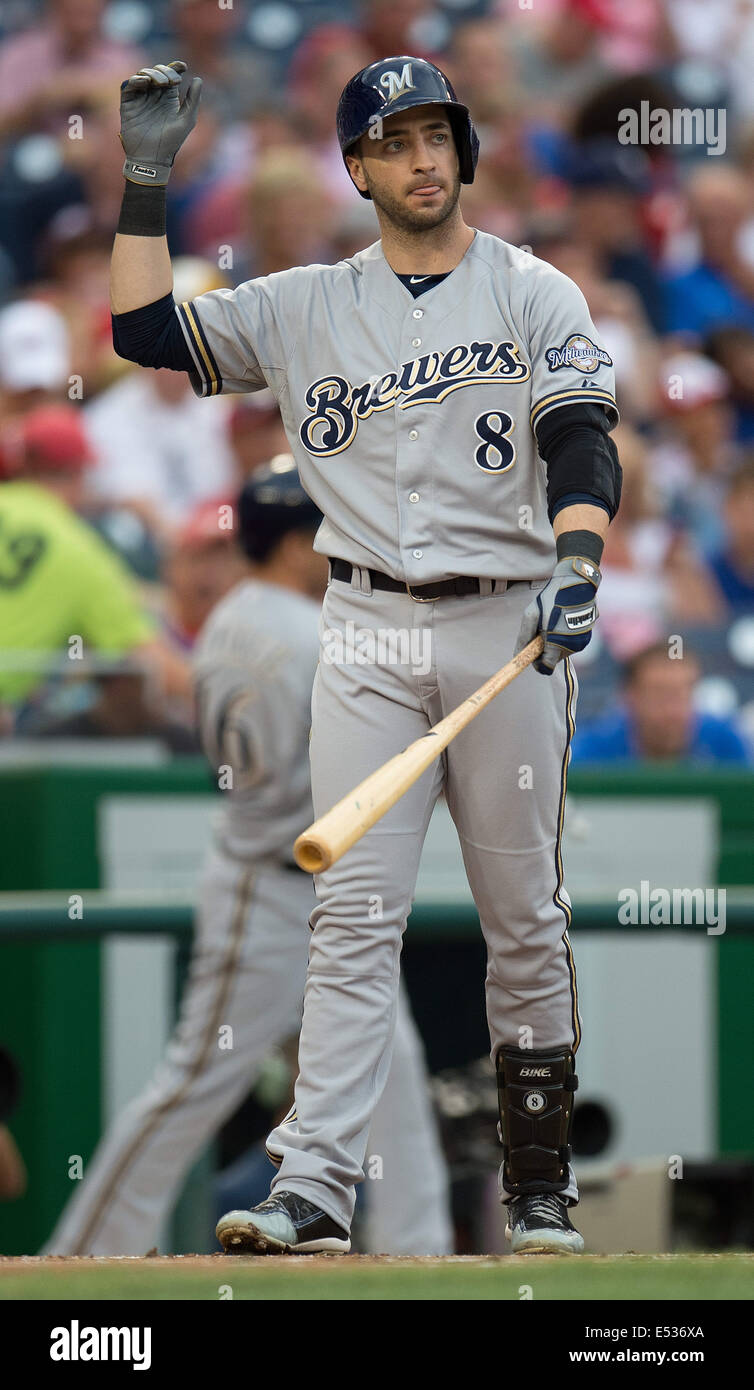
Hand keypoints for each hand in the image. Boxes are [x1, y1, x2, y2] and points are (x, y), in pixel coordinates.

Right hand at [119, 59, 201, 185]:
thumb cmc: (171, 142)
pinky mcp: (128, 103)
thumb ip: (193, 100)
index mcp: (169, 97)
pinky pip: (129, 85)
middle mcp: (154, 95)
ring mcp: (141, 98)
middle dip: (164, 71)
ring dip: (151, 73)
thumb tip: (198, 79)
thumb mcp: (187, 120)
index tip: (183, 66)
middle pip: (157, 71)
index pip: (171, 75)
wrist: (152, 158)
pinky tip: (144, 82)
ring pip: (143, 74)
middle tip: (170, 82)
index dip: (176, 67)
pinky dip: (136, 80)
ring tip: (159, 83)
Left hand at [515, 556, 600, 675]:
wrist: (577, 582)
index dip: (537, 662)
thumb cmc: (551, 598)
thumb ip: (524, 637)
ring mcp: (583, 641)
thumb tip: (517, 655)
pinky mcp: (588, 634)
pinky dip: (566, 635)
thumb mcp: (531, 615)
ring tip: (554, 619)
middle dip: (546, 647)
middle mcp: (572, 647)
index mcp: (557, 644)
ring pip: (563, 649)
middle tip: (543, 628)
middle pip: (554, 658)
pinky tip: (564, 618)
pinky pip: (573, 641)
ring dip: (556, 640)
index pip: (546, 667)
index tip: (533, 652)